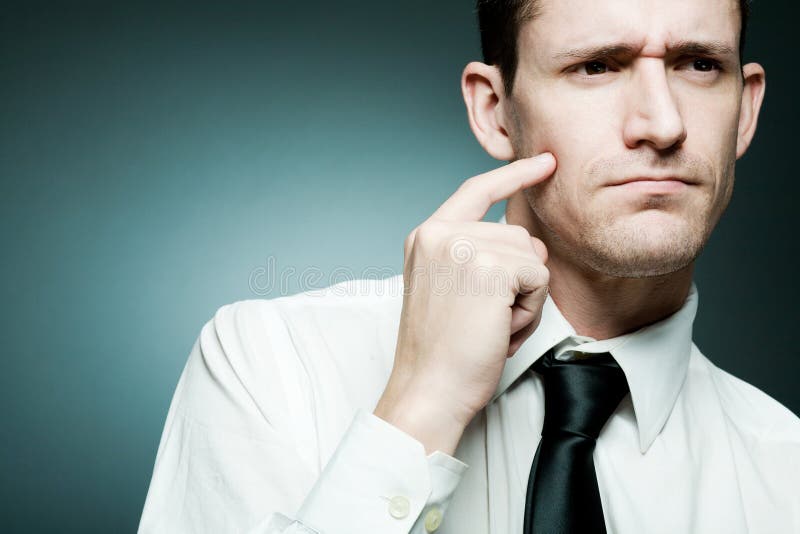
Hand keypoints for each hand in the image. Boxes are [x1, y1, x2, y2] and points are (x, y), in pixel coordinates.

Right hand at [373, 153, 556, 454]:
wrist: (429, 389)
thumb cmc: (442, 351)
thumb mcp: (450, 289)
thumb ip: (479, 255)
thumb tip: (531, 240)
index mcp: (426, 238)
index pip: (476, 191)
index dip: (512, 176)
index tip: (542, 161)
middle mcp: (439, 233)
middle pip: (515, 234)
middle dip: (518, 280)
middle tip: (486, 318)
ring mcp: (462, 245)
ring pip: (531, 256)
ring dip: (524, 297)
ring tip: (490, 325)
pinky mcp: (489, 266)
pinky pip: (538, 276)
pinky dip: (530, 309)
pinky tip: (500, 328)